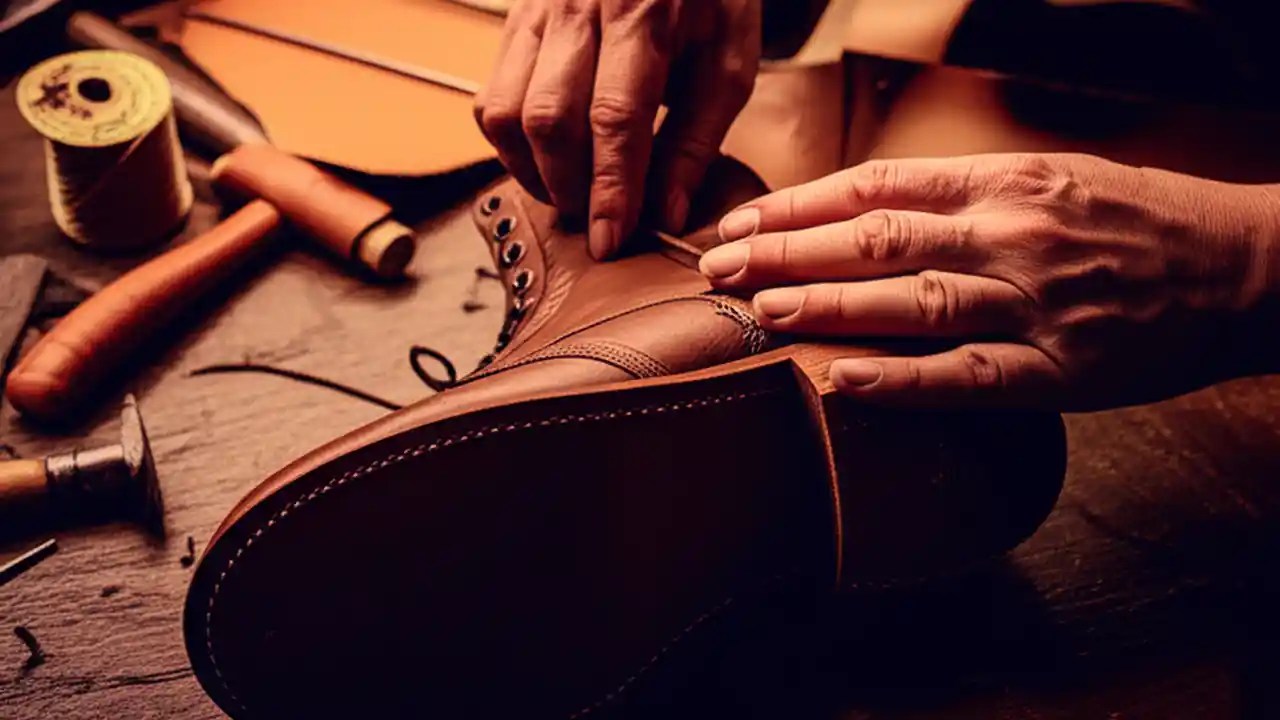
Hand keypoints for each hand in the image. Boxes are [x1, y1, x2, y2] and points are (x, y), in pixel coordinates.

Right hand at [474, 0, 759, 258]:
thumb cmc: (708, 1)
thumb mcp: (728, 64)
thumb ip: (696, 141)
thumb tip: (664, 215)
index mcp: (644, 10)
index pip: (614, 117)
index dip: (609, 189)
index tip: (610, 241)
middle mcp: (578, 4)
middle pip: (549, 119)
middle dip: (570, 187)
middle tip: (598, 219)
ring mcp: (537, 10)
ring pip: (507, 112)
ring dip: (533, 172)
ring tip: (571, 193)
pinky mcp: (515, 22)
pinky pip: (491, 98)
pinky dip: (513, 146)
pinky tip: (549, 160)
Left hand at [700, 153, 1279, 409]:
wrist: (1243, 267)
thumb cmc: (1136, 219)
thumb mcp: (1048, 178)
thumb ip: (963, 194)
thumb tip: (866, 211)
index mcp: (1005, 181)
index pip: (878, 184)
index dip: (800, 204)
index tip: (743, 222)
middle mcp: (1010, 233)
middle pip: (876, 238)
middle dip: (788, 251)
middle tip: (718, 266)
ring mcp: (1034, 303)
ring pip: (910, 301)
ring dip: (826, 306)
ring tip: (759, 310)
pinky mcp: (1060, 370)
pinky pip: (966, 376)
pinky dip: (900, 380)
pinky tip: (840, 380)